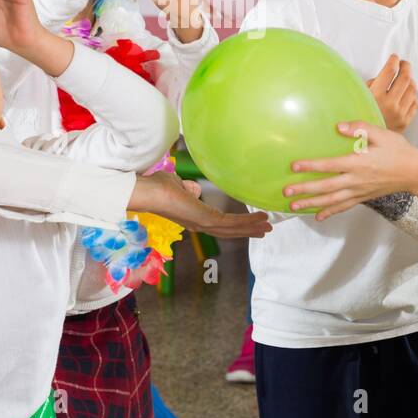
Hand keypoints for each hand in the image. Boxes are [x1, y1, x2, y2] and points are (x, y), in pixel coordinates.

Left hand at [131, 172, 271, 238]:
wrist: (149, 192)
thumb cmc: (158, 187)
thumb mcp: (177, 186)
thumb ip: (187, 189)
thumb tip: (194, 190)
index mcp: (194, 217)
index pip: (219, 224)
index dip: (236, 225)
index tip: (250, 223)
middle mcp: (200, 224)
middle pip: (229, 231)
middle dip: (248, 231)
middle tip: (266, 230)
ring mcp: (203, 223)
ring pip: (233, 229)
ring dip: (251, 228)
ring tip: (268, 226)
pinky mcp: (205, 220)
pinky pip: (230, 222)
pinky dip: (246, 221)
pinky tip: (259, 218)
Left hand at [283, 121, 417, 219]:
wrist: (415, 173)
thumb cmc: (399, 151)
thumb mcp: (382, 134)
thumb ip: (360, 128)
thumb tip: (339, 127)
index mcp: (358, 163)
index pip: (330, 166)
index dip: (311, 166)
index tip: (294, 166)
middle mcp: (356, 180)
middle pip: (326, 187)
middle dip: (305, 190)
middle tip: (286, 192)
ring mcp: (359, 191)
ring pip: (332, 200)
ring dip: (312, 203)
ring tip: (294, 206)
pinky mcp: (363, 197)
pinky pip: (344, 206)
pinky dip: (330, 211)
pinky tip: (318, 215)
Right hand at [366, 55, 417, 132]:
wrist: (364, 142)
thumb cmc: (359, 117)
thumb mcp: (359, 97)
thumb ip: (372, 85)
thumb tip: (385, 74)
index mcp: (375, 96)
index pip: (390, 71)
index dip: (393, 61)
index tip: (394, 58)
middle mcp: (389, 104)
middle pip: (405, 78)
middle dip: (405, 67)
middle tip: (403, 63)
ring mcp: (399, 114)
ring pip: (412, 89)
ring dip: (410, 80)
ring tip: (406, 77)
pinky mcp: (405, 121)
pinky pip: (414, 103)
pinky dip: (412, 95)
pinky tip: (407, 93)